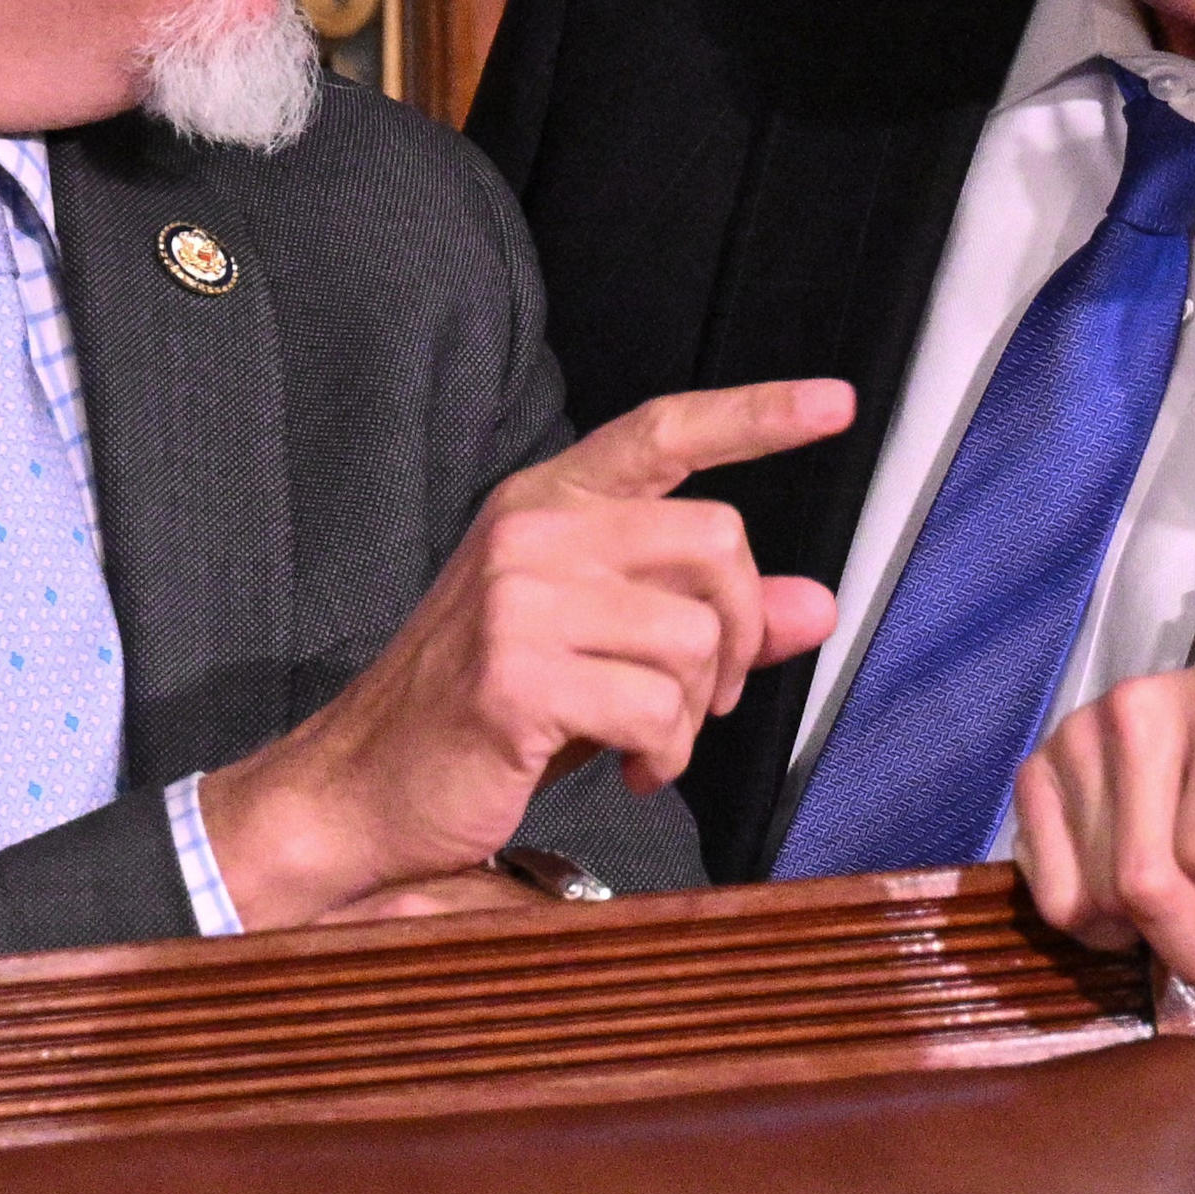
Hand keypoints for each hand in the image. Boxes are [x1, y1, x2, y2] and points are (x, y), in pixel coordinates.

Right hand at [201, 378, 849, 926]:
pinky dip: (663, 753)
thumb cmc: (485, 714)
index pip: (665, 432)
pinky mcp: (516, 673)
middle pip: (716, 541)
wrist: (359, 789)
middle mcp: (532, 530)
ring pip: (695, 635)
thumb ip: (708, 617)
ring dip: (695, 712)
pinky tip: (629, 766)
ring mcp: (518, 598)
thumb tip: (818, 604)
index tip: (835, 404)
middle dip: (739, 632)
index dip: (757, 415)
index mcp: (548, 503)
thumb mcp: (602, 649)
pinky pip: (658, 708)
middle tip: (708, 694)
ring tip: (647, 740)